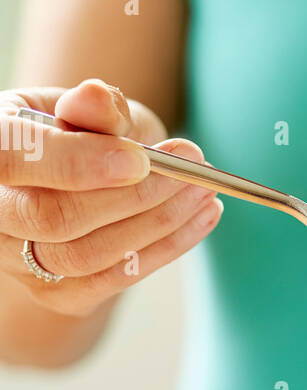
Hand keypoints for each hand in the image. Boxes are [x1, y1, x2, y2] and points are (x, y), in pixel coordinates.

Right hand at [0, 78, 221, 316]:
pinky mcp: (55, 291)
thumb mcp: (86, 107)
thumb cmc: (85, 134)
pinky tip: (202, 217)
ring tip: (204, 189)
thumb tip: (98, 98)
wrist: (83, 179)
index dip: (74, 161)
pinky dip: (165, 248)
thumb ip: (94, 106)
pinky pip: (110, 280)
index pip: (9, 157)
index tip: (141, 158)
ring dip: (156, 224)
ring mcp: (17, 259)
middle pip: (50, 216)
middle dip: (133, 195)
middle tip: (192, 168)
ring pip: (83, 255)